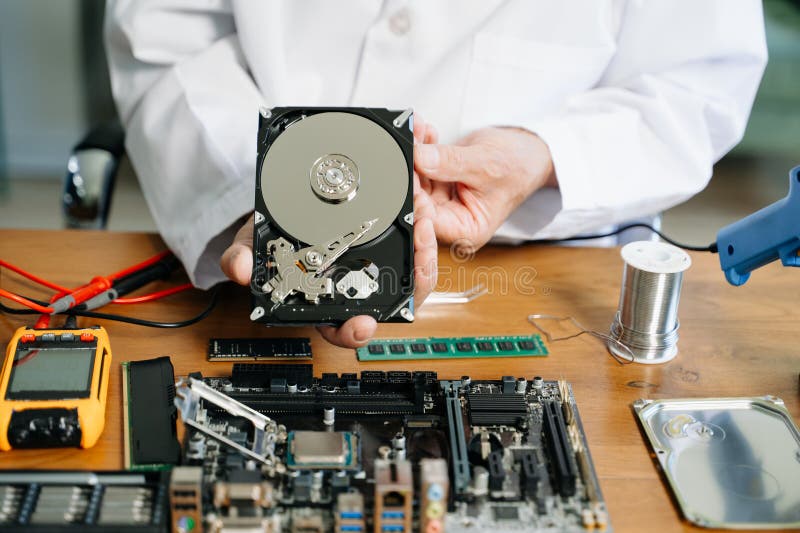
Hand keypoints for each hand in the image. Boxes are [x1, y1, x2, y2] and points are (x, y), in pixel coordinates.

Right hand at [220, 118, 437, 347]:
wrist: (284, 203)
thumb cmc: (273, 234)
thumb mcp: (255, 242)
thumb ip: (245, 255)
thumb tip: (239, 268)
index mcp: (322, 301)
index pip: (342, 328)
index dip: (354, 331)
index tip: (363, 322)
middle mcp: (352, 289)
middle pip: (391, 303)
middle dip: (413, 280)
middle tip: (416, 251)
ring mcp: (373, 268)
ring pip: (410, 276)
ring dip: (422, 250)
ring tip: (420, 218)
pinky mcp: (388, 245)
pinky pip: (411, 247)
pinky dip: (418, 229)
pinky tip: (417, 207)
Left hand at [414, 127, 555, 254]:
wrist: (527, 152)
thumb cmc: (519, 167)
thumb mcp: (486, 164)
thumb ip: (451, 163)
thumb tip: (419, 158)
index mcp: (466, 229)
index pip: (430, 220)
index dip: (415, 197)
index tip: (408, 172)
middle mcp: (452, 218)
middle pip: (418, 199)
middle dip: (412, 170)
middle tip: (408, 145)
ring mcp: (444, 199)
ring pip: (417, 179)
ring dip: (415, 153)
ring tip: (417, 130)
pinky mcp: (440, 181)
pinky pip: (423, 166)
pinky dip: (421, 147)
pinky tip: (424, 132)